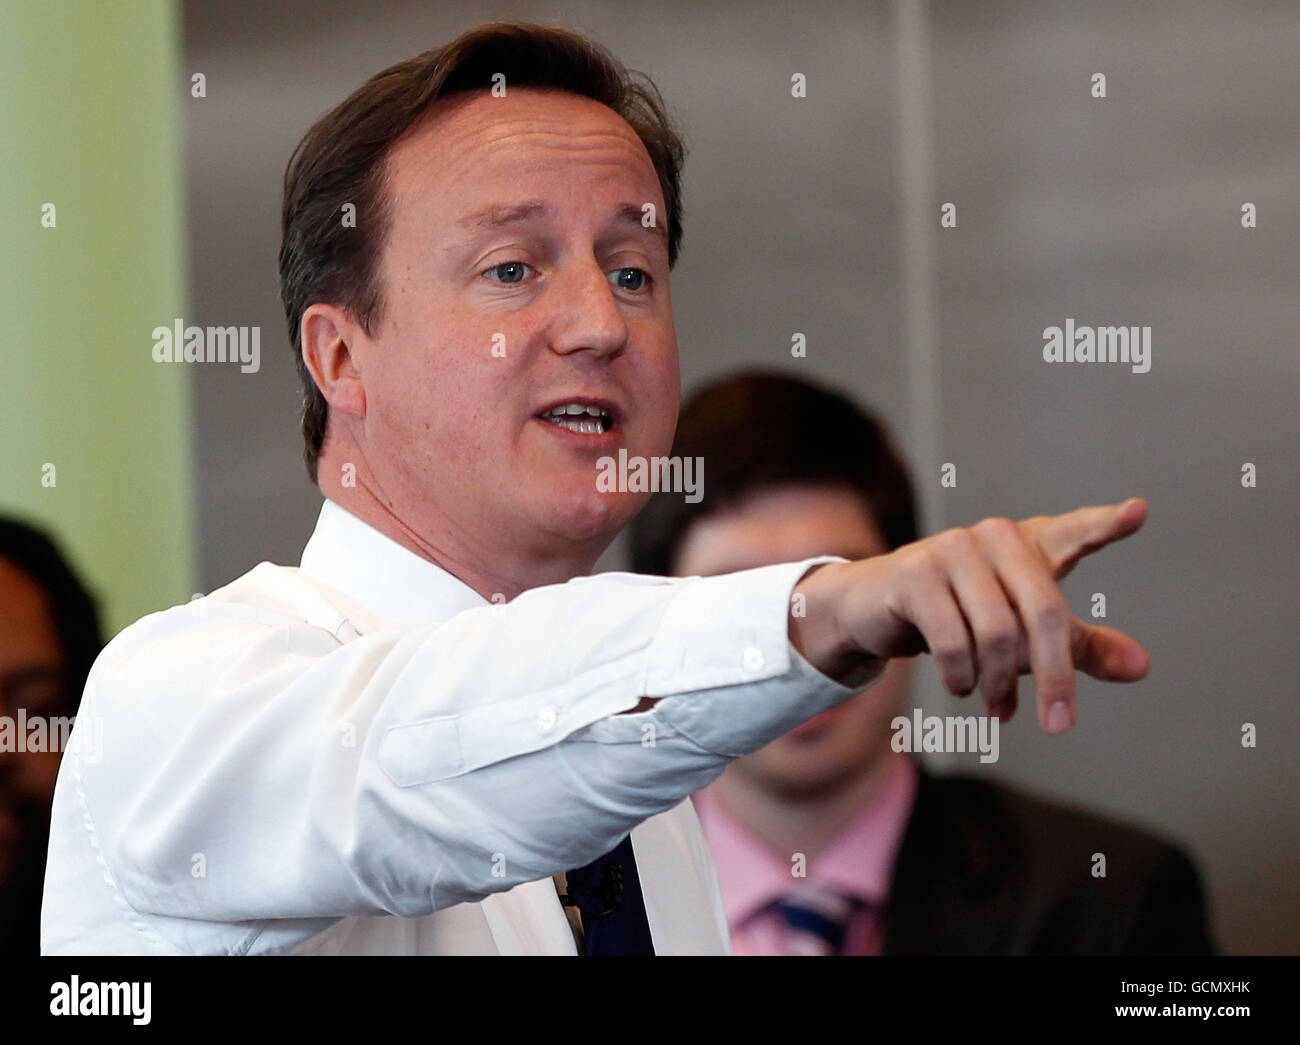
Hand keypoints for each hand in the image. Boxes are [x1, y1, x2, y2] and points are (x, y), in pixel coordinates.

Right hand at [790, 498, 1150, 733]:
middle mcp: (994, 537)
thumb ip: (1079, 645)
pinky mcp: (915, 574)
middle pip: (1043, 612)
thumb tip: (1141, 668)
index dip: (1106, 524)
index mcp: (1029, 543)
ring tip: (999, 710)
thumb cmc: (961, 614)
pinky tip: (963, 687)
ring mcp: (951, 550)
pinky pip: (953, 642)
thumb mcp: (1023, 629)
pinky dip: (963, 678)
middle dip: (1054, 677)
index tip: (1139, 513)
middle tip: (1058, 725)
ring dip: (999, 685)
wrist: (874, 606)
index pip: (1074, 532)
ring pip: (997, 635)